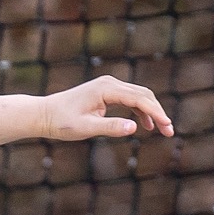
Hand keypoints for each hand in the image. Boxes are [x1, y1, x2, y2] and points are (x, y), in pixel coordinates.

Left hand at [40, 75, 172, 141]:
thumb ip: (110, 127)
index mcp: (106, 89)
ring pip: (138, 95)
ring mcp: (108, 86)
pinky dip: (139, 110)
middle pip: (143, 95)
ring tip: (161, 129)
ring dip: (151, 111)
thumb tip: (134, 127)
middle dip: (158, 112)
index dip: (155, 113)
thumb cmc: (62, 122)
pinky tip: (145, 124)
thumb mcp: (86, 128)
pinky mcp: (106, 92)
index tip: (166, 126)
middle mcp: (110, 83)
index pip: (139, 99)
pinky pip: (129, 99)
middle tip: (169, 131)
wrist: (44, 114)